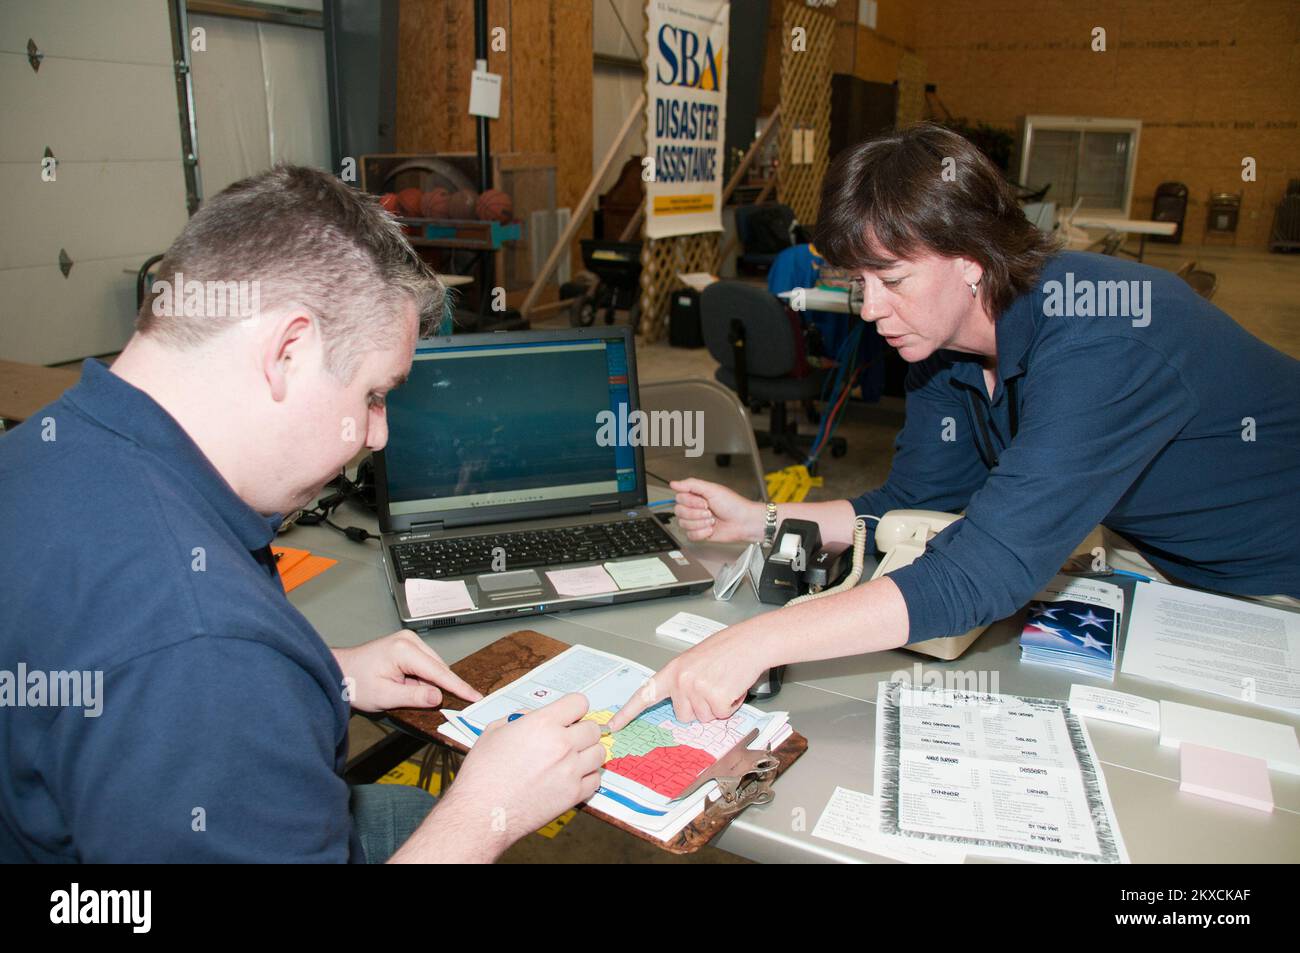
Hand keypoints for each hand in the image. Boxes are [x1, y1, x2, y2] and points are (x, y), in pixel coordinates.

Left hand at [333, 630, 481, 712]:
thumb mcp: (385, 696)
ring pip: (433, 667)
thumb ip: (414, 696)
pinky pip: (425, 665)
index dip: (458, 687)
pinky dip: (422, 679)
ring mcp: (408, 641)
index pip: (439, 672)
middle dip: (438, 688)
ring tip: (404, 694)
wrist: (338, 672)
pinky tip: (408, 687)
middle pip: (438, 668)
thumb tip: (438, 697)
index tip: (475, 696)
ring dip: (428, 684)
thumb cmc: (355, 682)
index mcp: (404, 650)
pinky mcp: (406, 646)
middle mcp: (409, 640)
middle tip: (433, 706)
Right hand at [443, 693, 603, 848]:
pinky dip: (587, 778)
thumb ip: (518, 717)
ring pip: (600, 753)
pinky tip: (571, 778)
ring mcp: (570, 770)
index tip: (568, 716)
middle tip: (569, 739)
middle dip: (582, 731)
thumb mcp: (494, 731)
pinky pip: (596, 779)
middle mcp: (561, 744)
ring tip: (571, 759)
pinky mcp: (574, 795)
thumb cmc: (483, 774)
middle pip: (594, 728)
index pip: (579, 702)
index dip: (573, 708)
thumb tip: (532, 715)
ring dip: (588, 753)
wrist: (482, 813)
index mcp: (542, 723)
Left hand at [607, 621, 774, 729]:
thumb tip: (681, 706)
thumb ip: (682, 681)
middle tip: (713, 684)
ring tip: (724, 682)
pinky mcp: (716, 697)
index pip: (645, 695)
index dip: (627, 713)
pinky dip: (731, 705)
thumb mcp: (694, 661)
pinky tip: (733, 687)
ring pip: (704, 718)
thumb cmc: (726, 649)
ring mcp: (697, 689)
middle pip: (683, 715)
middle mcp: (681, 680)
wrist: (750, 642)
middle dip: (700, 707)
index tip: (612, 726)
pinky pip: (722, 715)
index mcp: (673, 671)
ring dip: (717, 705)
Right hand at [671, 478, 763, 543]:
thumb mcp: (712, 489)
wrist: (744, 522)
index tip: (703, 501)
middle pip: (679, 512)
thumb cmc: (733, 505)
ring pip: (683, 524)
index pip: (679, 498)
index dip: (690, 502)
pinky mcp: (700, 534)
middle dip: (695, 513)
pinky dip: (702, 533)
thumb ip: (691, 484)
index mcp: (696, 496)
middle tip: (709, 511)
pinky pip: (690, 536)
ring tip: (712, 520)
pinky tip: (711, 529)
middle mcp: (694, 508)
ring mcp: (697, 521)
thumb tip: (674, 483)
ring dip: (700, 523)